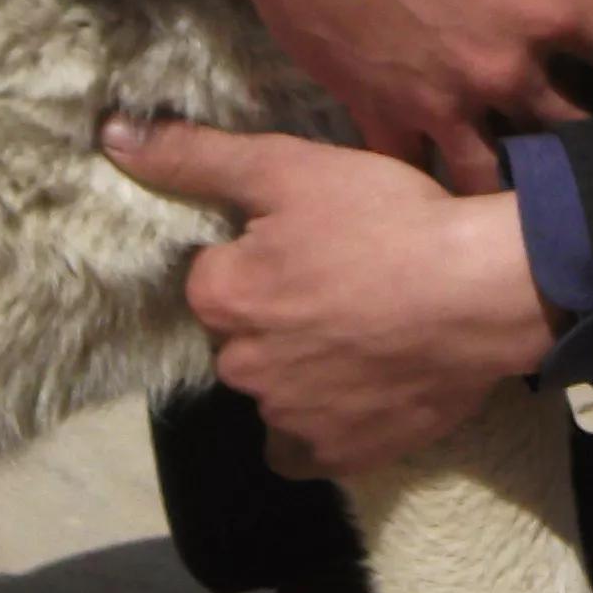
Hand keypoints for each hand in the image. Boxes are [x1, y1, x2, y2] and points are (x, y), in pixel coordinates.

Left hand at [102, 115, 559, 475]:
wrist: (482, 294)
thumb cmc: (387, 221)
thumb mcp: (291, 167)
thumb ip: (198, 157)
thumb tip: (110, 137)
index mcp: (222, 296)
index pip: (215, 277)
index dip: (261, 257)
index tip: (312, 244)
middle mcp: (240, 366)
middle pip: (242, 338)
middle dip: (275, 317)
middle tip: (342, 286)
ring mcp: (288, 417)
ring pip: (273, 391)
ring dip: (299, 370)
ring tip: (363, 335)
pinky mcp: (336, 455)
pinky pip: (303, 449)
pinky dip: (317, 428)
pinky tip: (352, 395)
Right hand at [139, 0, 592, 189]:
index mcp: (549, 7)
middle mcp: (504, 72)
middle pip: (581, 129)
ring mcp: (440, 104)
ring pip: (506, 173)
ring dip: (534, 181)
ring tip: (555, 187)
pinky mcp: (380, 115)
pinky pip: (420, 175)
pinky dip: (441, 190)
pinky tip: (460, 196)